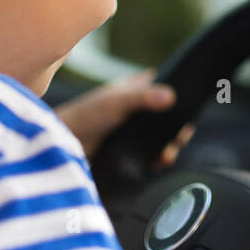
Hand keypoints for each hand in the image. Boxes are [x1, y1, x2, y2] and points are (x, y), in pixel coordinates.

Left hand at [55, 69, 194, 164]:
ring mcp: (137, 130)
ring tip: (166, 155)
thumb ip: (143, 97)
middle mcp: (140, 108)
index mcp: (138, 88)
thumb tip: (171, 95)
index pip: (168, 86)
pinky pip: (154, 154)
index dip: (180, 96)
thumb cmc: (85, 116)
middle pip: (170, 116)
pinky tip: (157, 163)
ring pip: (163, 136)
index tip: (186, 110)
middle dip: (177, 129)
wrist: (63, 146)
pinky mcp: (133, 150)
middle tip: (177, 138)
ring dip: (169, 146)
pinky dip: (159, 159)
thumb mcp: (116, 102)